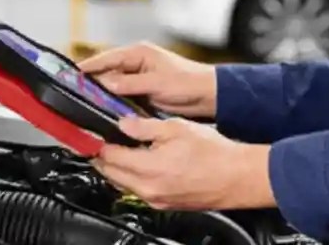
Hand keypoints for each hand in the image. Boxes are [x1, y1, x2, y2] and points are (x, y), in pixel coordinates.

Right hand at [78, 42, 216, 118]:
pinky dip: (113, 103)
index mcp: (139, 53)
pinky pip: (121, 96)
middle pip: (106, 72)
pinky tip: (104, 112)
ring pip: (112, 86)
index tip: (71, 75)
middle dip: (91, 83)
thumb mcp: (157, 84)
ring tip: (83, 105)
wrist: (208, 95)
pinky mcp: (142, 92)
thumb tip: (106, 85)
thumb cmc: (188, 82)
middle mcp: (136, 64)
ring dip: (101, 95)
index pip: (106, 58)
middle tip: (72, 94)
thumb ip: (131, 84)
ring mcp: (138, 78)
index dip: (88, 67)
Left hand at [92, 117, 274, 210]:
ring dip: (115, 169)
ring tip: (114, 153)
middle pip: (111, 174)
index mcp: (148, 168)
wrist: (237, 177)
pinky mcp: (165, 205)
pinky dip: (132, 178)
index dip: (98, 143)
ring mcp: (156, 200)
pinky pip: (138, 192)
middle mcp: (148, 189)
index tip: (92, 135)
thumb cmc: (213, 152)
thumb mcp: (176, 128)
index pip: (110, 157)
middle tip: (97, 143)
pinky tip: (138, 166)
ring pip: (123, 185)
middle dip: (102, 158)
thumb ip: (145, 126)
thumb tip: (123, 124)